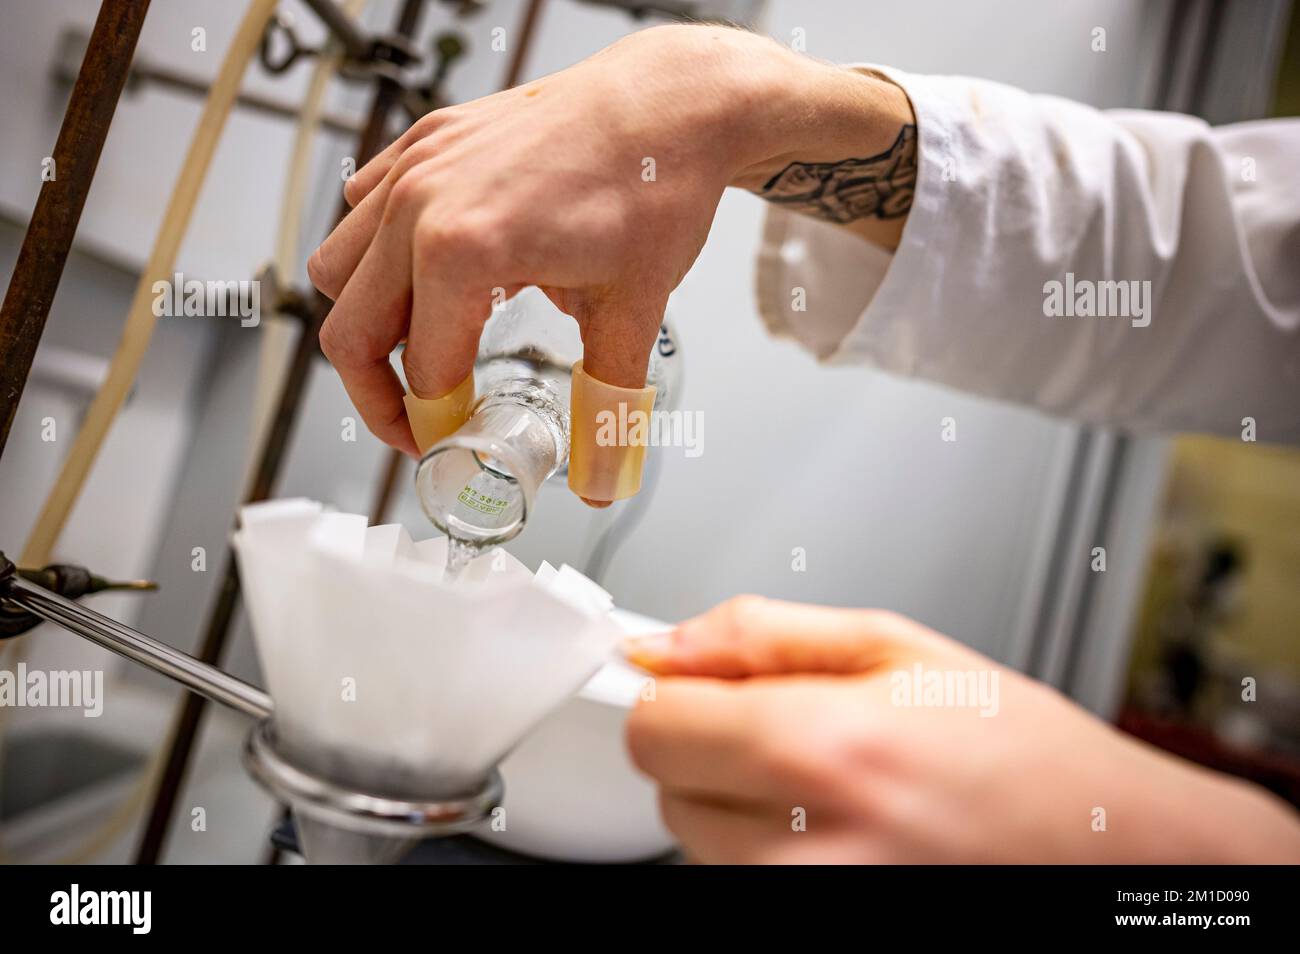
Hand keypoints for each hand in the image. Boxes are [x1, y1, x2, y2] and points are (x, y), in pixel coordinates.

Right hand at [307, 24, 911, 459]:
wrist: (674, 102)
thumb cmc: (655, 185)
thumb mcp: (631, 312)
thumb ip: (606, 406)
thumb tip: (602, 479)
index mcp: (461, 252)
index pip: (422, 373)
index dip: (436, 427)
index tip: (455, 446)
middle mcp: (421, 206)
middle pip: (348, 331)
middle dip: (378, 395)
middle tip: (421, 424)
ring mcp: (417, 167)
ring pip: (338, 267)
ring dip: (366, 321)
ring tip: (419, 350)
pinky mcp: (426, 142)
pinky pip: (362, 206)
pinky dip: (376, 251)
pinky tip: (427, 272)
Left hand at [624, 596, 1299, 862]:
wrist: (1105, 850)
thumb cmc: (1021, 753)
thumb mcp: (895, 648)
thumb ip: (759, 635)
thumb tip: (666, 647)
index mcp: (823, 747)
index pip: (656, 727)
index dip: (674, 696)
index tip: (694, 689)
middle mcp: (808, 846)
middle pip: (669, 791)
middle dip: (714, 753)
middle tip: (798, 734)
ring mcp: (812, 905)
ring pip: (702, 847)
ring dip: (742, 811)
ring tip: (835, 788)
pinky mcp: (817, 931)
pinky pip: (741, 887)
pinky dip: (769, 856)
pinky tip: (836, 831)